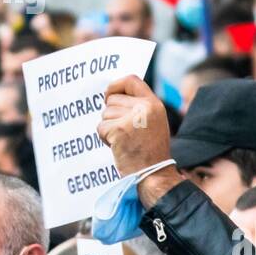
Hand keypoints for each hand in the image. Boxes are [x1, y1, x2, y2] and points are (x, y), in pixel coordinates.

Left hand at [97, 75, 177, 205]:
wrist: (154, 174)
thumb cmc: (151, 152)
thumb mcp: (153, 123)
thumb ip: (138, 108)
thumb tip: (111, 97)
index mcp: (154, 104)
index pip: (131, 80)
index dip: (116, 85)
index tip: (109, 95)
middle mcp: (144, 107)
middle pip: (112, 99)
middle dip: (112, 115)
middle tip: (124, 132)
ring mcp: (131, 118)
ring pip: (105, 114)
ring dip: (109, 128)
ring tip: (124, 141)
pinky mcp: (119, 130)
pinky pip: (101, 127)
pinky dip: (105, 138)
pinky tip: (119, 147)